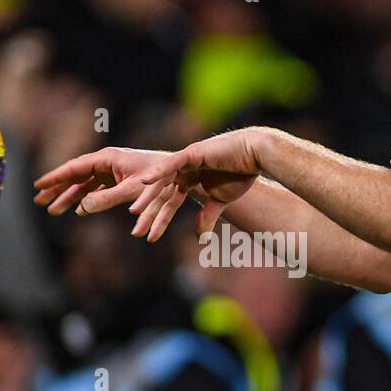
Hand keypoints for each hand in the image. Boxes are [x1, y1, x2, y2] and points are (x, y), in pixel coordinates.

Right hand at [33, 147, 175, 218]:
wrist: (178, 174)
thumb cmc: (157, 179)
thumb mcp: (130, 191)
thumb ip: (106, 200)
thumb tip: (81, 208)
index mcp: (106, 159)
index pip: (73, 168)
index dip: (55, 178)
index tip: (38, 186)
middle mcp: (106, 162)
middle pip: (75, 176)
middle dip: (57, 189)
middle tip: (39, 202)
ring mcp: (112, 171)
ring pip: (84, 184)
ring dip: (69, 197)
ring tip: (53, 211)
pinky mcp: (118, 180)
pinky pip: (96, 190)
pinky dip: (85, 200)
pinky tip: (77, 211)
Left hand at [129, 128, 270, 241]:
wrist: (255, 155)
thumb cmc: (241, 174)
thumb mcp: (220, 201)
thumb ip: (207, 216)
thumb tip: (200, 238)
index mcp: (190, 180)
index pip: (170, 202)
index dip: (160, 220)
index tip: (149, 237)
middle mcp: (184, 170)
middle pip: (161, 193)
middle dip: (149, 212)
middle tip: (136, 231)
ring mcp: (186, 160)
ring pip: (162, 180)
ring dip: (147, 196)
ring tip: (135, 211)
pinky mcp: (191, 153)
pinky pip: (171, 164)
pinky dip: (157, 171)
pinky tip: (144, 181)